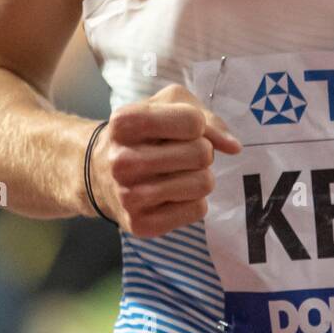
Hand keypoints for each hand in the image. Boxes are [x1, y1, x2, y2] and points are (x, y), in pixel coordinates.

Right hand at [91, 83, 241, 236]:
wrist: (99, 173)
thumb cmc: (142, 133)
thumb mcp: (168, 107)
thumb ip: (207, 119)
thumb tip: (234, 147)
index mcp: (124, 122)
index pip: (193, 121)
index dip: (195, 124)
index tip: (179, 129)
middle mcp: (121, 161)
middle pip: (202, 154)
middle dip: (201, 151)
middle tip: (181, 154)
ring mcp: (128, 197)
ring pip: (204, 183)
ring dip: (200, 175)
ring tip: (178, 173)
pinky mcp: (140, 225)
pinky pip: (198, 210)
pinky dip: (194, 200)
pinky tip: (172, 193)